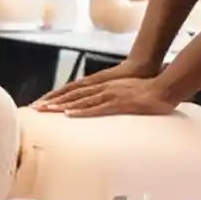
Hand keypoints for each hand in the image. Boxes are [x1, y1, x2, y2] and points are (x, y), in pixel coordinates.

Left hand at [36, 77, 177, 117]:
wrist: (164, 86)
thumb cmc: (146, 90)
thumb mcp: (124, 92)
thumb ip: (112, 97)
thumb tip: (103, 106)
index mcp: (103, 85)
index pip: (75, 90)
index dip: (58, 96)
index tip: (43, 102)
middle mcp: (102, 87)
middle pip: (72, 94)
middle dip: (53, 101)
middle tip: (36, 108)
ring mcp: (110, 94)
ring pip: (80, 100)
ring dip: (62, 106)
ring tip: (47, 111)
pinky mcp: (119, 103)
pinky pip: (97, 108)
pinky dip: (82, 111)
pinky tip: (70, 115)